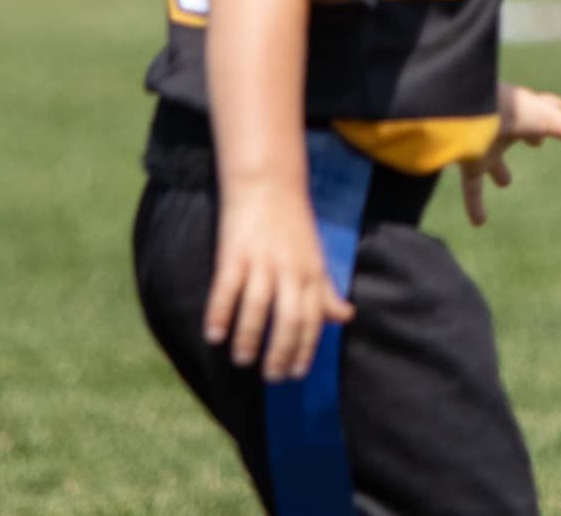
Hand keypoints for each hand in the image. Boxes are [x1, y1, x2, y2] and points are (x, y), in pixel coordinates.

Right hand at [203, 183, 353, 381]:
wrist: (268, 183)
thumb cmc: (293, 225)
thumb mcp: (315, 258)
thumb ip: (326, 291)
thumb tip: (346, 317)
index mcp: (311, 273)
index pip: (313, 319)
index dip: (305, 349)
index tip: (295, 374)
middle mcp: (290, 269)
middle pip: (289, 319)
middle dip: (281, 353)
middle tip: (271, 377)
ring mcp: (262, 261)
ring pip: (258, 307)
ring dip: (250, 338)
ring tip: (242, 360)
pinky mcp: (235, 252)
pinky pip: (227, 288)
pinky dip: (220, 313)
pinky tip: (214, 335)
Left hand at [459, 83, 560, 226]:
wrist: (459, 109)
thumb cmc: (505, 108)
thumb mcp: (545, 120)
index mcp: (525, 107)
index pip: (546, 106)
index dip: (558, 107)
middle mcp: (504, 123)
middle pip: (519, 130)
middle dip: (529, 135)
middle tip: (536, 142)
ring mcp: (483, 141)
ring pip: (494, 158)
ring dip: (500, 169)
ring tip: (506, 182)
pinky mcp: (468, 161)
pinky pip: (472, 187)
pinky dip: (476, 205)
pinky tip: (479, 223)